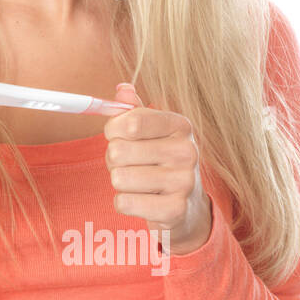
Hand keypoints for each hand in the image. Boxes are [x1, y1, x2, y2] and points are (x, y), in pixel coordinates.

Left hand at [104, 83, 212, 254]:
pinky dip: (124, 203)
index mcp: (180, 125)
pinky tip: (142, 201)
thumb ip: (133, 110)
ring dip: (119, 183)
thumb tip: (122, 89)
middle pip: (118, 151)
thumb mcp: (151, 133)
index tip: (116, 136)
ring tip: (138, 183)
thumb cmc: (159, 162)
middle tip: (130, 165)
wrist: (186, 208)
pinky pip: (124, 202)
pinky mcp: (175, 210)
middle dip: (113, 160)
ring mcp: (184, 182)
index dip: (112, 130)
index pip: (130, 121)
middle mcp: (187, 151)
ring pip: (119, 178)